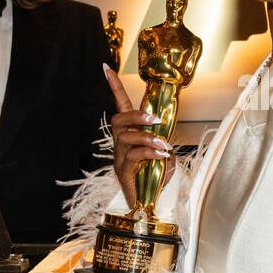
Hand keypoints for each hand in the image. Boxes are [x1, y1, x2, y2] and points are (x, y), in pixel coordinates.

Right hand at [104, 63, 173, 207]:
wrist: (149, 204)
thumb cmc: (156, 178)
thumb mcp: (165, 155)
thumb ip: (164, 143)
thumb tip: (166, 139)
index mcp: (130, 135)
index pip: (120, 107)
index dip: (114, 88)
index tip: (106, 68)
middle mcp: (120, 144)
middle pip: (119, 119)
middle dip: (136, 116)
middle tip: (156, 120)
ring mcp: (119, 157)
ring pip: (126, 137)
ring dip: (147, 137)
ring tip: (164, 145)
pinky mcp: (122, 171)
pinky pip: (132, 155)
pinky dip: (149, 152)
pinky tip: (161, 155)